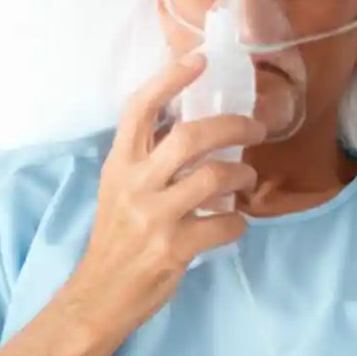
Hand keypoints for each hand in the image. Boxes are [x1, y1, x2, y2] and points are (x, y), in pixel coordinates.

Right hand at [61, 53, 266, 337]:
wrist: (100, 295)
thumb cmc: (118, 238)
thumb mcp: (121, 189)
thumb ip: (150, 161)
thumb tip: (199, 130)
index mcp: (119, 164)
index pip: (139, 109)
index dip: (170, 79)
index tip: (200, 60)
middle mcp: (134, 184)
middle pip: (190, 136)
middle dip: (233, 125)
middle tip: (256, 128)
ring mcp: (154, 216)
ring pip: (215, 177)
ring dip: (243, 175)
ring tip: (247, 179)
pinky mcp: (174, 248)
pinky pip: (225, 224)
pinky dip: (239, 224)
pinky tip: (235, 225)